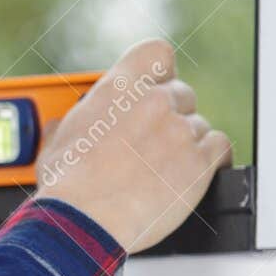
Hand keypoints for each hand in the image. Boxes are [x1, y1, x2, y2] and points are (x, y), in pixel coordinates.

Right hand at [35, 38, 231, 254]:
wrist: (85, 221)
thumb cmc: (67, 187)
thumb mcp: (56, 144)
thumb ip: (70, 126)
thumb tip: (59, 129)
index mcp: (118, 89)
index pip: (158, 54)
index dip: (159, 73)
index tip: (154, 88)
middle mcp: (153, 102)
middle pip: (181, 94)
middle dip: (171, 116)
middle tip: (154, 141)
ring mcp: (179, 130)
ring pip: (197, 125)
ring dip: (185, 143)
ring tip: (162, 168)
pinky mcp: (198, 162)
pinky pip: (219, 147)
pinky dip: (210, 158)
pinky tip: (194, 170)